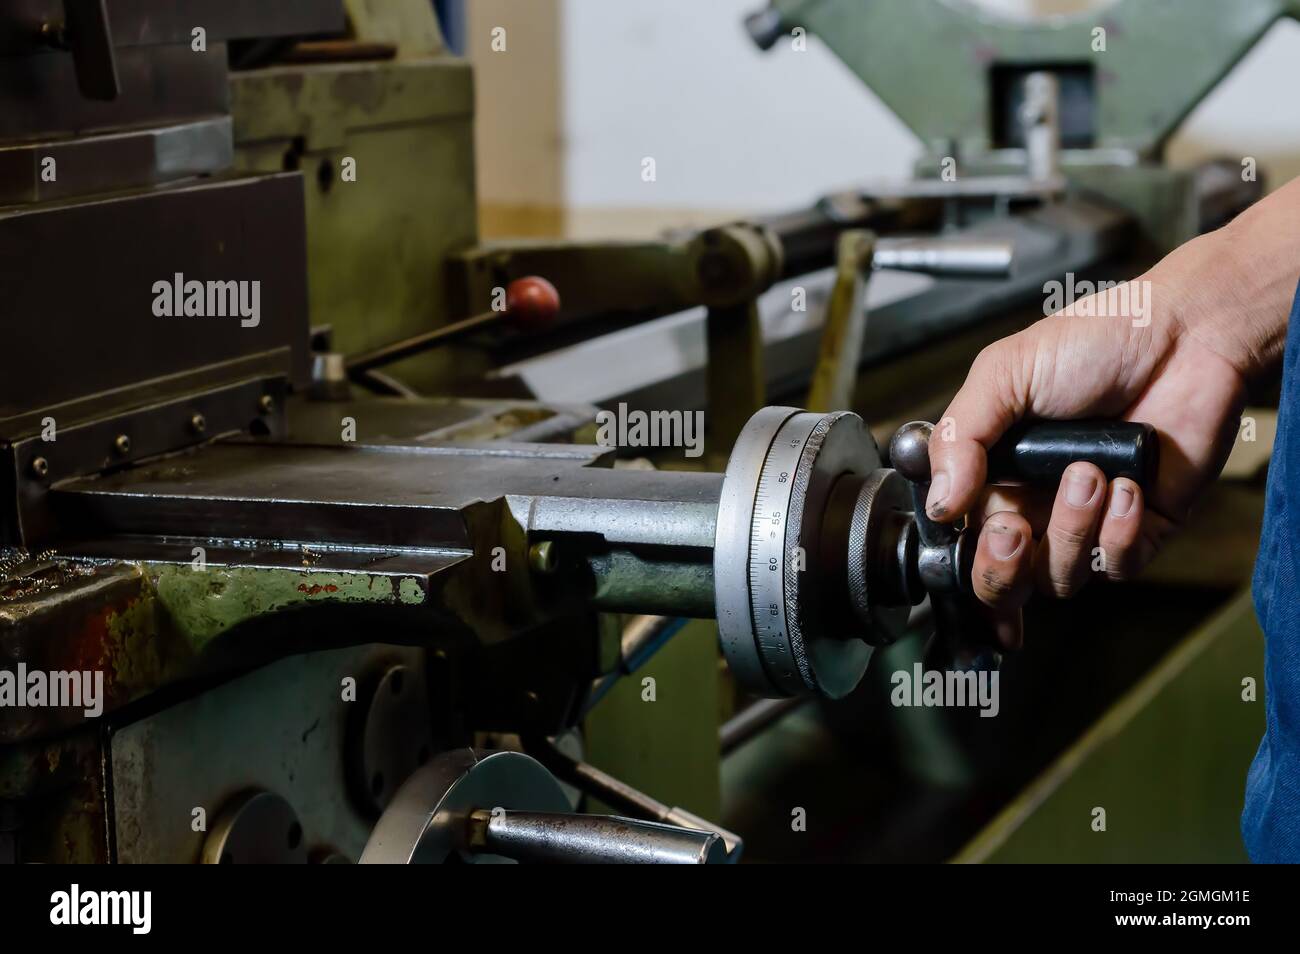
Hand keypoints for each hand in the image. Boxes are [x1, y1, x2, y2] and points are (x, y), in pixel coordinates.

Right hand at [928, 270, 1247, 648]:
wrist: (1183, 334)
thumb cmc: (1095, 341)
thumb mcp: (1003, 374)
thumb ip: (959, 437)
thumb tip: (939, 504)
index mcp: (994, 474)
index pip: (964, 543)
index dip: (967, 558)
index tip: (979, 536)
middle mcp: (1036, 505)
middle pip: (1004, 583)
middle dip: (1004, 572)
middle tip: (1014, 533)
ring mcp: (1088, 520)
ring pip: (1060, 578)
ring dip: (1071, 531)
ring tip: (1090, 472)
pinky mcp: (1141, 527)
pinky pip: (1117, 564)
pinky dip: (1119, 532)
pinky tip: (1128, 485)